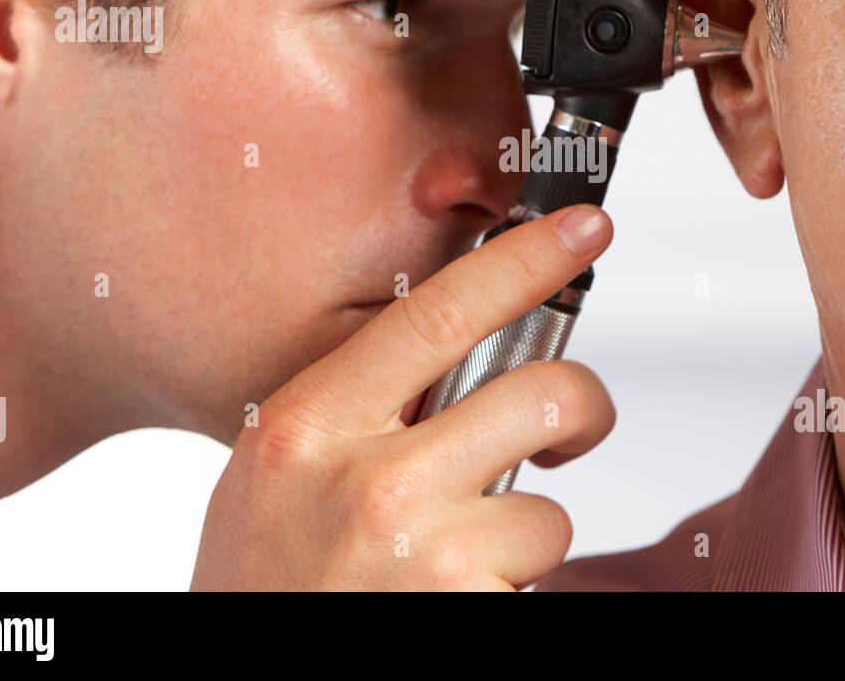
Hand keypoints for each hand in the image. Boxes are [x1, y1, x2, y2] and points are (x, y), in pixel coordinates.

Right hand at [191, 204, 615, 589]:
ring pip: (547, 510)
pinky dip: (511, 591)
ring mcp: (425, 555)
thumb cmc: (262, 591)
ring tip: (458, 562)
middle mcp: (370, 484)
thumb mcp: (273, 478)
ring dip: (522, 535)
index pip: (439, 313)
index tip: (581, 231)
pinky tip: (455, 600)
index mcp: (310, 427)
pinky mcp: (469, 613)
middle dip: (582, 410)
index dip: (525, 262)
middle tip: (570, 432)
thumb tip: (457, 357)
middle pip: (539, 396)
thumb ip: (353, 413)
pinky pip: (537, 579)